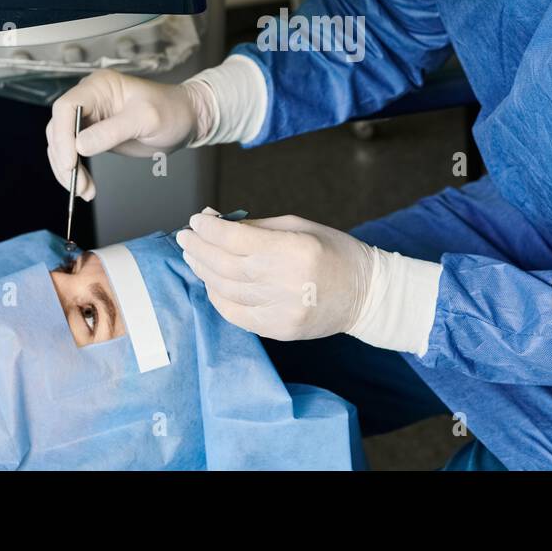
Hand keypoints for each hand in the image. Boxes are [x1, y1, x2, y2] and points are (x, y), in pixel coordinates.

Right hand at [46, 69, 210, 199]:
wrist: (186, 120)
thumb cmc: (172, 111)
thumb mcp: (146, 119)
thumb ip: (112, 131)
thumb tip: (80, 146)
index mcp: (99, 86)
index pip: (66, 107)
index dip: (62, 135)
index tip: (70, 161)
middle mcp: (90, 99)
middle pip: (58, 128)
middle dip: (64, 158)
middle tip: (77, 184)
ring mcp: (90, 118)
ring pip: (62, 144)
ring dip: (68, 170)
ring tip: (84, 191)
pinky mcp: (94, 135)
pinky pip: (73, 154)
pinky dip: (75, 172)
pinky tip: (86, 187)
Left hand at [177, 212, 372, 340]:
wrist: (365, 294)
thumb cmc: (334, 253)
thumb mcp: (298, 227)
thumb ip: (256, 228)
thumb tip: (215, 222)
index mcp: (295, 249)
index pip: (237, 239)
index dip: (210, 230)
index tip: (196, 221)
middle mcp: (287, 282)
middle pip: (226, 266)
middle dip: (199, 249)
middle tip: (186, 237)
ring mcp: (282, 310)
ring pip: (226, 290)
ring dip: (204, 271)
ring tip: (193, 256)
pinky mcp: (279, 329)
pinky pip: (236, 314)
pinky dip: (218, 297)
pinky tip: (210, 282)